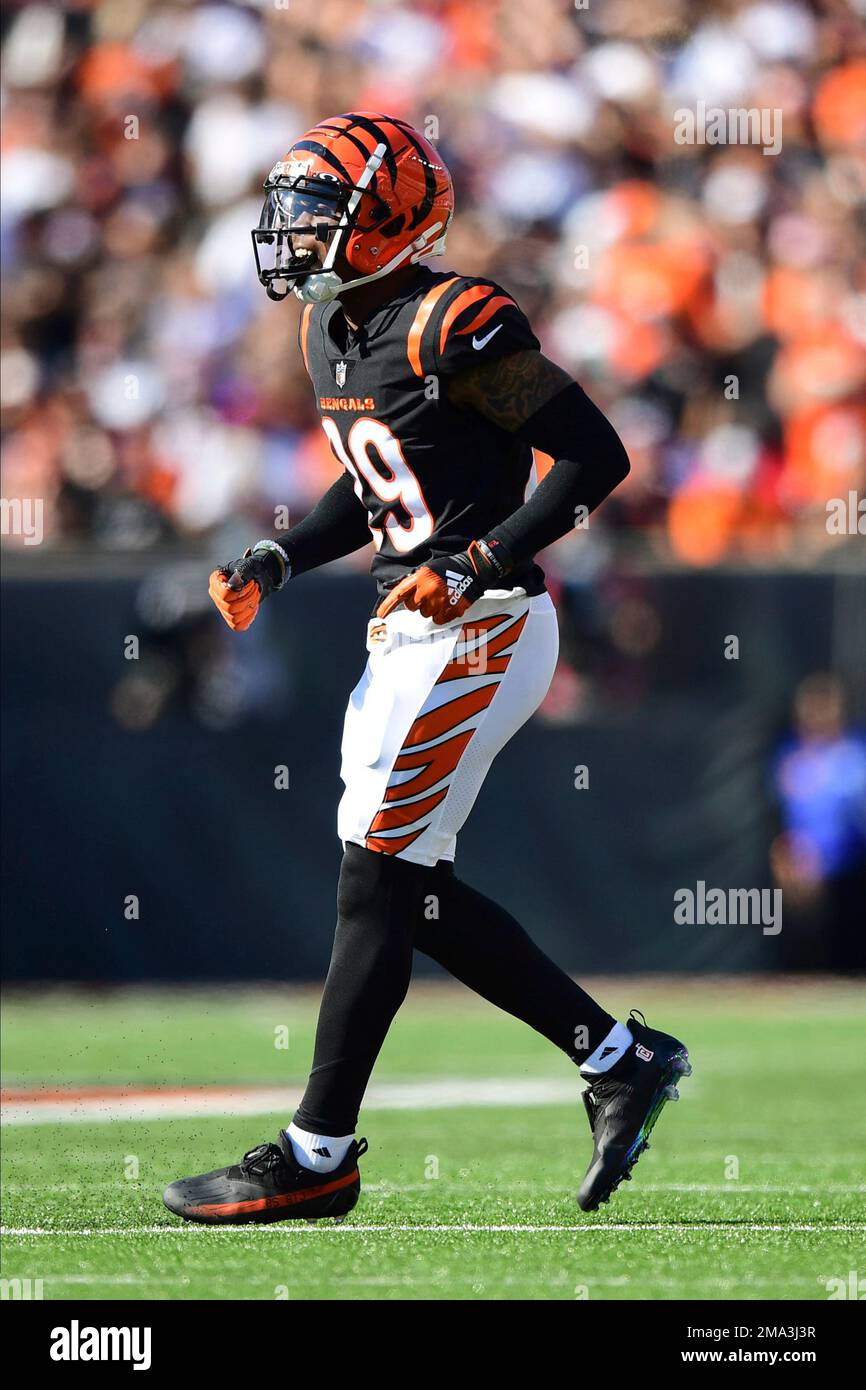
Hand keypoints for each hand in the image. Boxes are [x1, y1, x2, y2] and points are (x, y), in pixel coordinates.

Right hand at [208, 546, 285, 631]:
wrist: (254, 579)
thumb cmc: (250, 571)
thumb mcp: (248, 567)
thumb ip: (243, 572)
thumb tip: (238, 581)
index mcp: (215, 581)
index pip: (225, 594)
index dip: (241, 592)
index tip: (251, 583)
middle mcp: (215, 595)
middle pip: (230, 608)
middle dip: (248, 600)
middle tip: (256, 589)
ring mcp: (221, 607)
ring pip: (234, 618)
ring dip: (250, 608)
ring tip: (255, 596)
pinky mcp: (230, 618)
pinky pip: (238, 626)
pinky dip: (248, 617)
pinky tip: (252, 607)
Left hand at [376, 539, 509, 625]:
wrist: (473, 570)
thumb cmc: (449, 569)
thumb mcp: (428, 569)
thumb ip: (414, 582)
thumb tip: (401, 596)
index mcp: (421, 578)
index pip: (399, 594)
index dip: (388, 605)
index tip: (380, 615)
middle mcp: (428, 591)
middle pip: (413, 607)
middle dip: (418, 603)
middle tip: (430, 595)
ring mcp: (440, 602)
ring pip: (426, 614)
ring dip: (431, 609)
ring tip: (442, 597)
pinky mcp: (450, 611)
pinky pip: (439, 620)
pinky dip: (442, 614)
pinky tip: (448, 604)